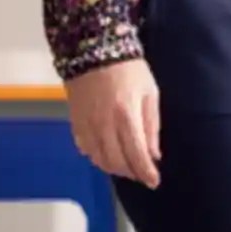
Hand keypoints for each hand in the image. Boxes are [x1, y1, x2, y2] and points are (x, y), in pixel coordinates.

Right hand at [64, 59, 161, 188]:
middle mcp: (104, 124)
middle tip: (142, 174)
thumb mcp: (150, 93)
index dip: (146, 173)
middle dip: (132, 173)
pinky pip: (86, 149)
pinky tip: (108, 154)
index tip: (154, 182)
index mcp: (126, 116)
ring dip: (115, 168)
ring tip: (128, 166)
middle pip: (117, 163)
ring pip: (100, 160)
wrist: (94, 49)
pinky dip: (98, 157)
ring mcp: (87, 125)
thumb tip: (154, 155)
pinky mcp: (76, 122)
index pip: (137, 155)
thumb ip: (152, 126)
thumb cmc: (129, 69)